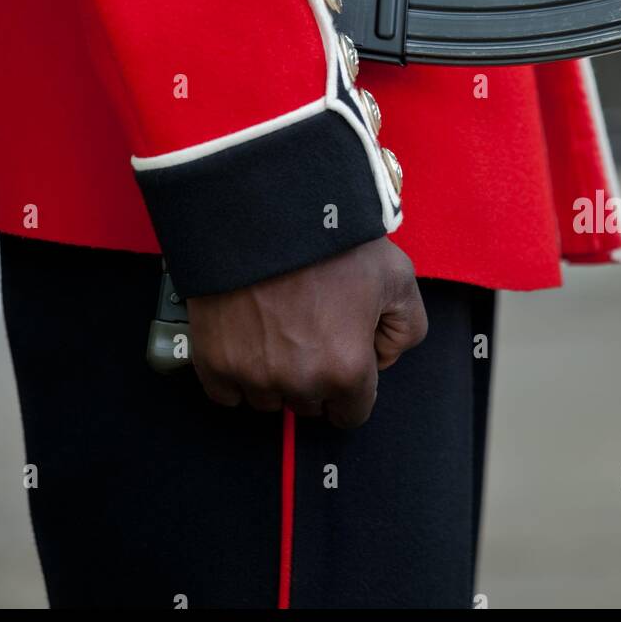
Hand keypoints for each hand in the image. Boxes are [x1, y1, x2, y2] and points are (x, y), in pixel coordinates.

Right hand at [187, 238, 426, 427]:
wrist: (265, 207)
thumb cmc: (332, 239)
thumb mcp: (396, 274)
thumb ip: (407, 325)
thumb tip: (383, 356)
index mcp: (346, 369)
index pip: (351, 414)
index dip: (352, 385)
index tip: (342, 358)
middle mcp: (298, 382)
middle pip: (308, 405)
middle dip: (313, 376)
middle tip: (309, 327)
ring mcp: (251, 374)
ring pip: (267, 399)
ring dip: (274, 375)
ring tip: (276, 326)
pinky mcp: (213, 361)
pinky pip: (226, 393)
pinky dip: (235, 373)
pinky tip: (246, 338)